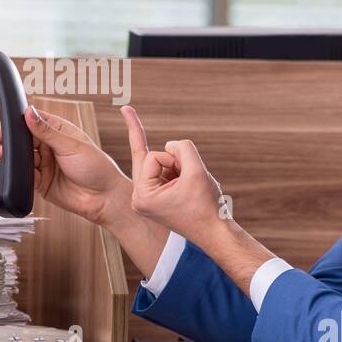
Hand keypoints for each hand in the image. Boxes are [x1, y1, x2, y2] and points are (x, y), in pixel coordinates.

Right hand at [0, 103, 130, 226]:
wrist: (104, 199)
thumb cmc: (97, 168)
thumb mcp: (71, 145)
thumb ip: (47, 131)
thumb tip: (29, 112)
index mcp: (59, 131)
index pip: (34, 119)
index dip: (17, 117)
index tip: (1, 116)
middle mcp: (50, 147)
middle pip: (23, 138)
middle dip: (9, 138)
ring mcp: (44, 164)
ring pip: (20, 157)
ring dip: (10, 157)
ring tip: (2, 156)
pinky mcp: (41, 182)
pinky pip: (23, 176)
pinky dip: (17, 173)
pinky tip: (14, 171)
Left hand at [123, 105, 225, 244]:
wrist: (215, 233)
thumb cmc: (207, 206)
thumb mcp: (197, 171)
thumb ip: (183, 147)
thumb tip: (170, 144)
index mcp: (142, 195)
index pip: (153, 156)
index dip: (175, 160)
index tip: (185, 173)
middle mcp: (138, 198)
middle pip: (149, 158)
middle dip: (170, 159)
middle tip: (126, 109)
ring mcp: (146, 200)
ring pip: (159, 164)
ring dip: (178, 168)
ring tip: (190, 187)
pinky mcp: (155, 199)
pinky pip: (163, 173)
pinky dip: (178, 173)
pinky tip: (187, 183)